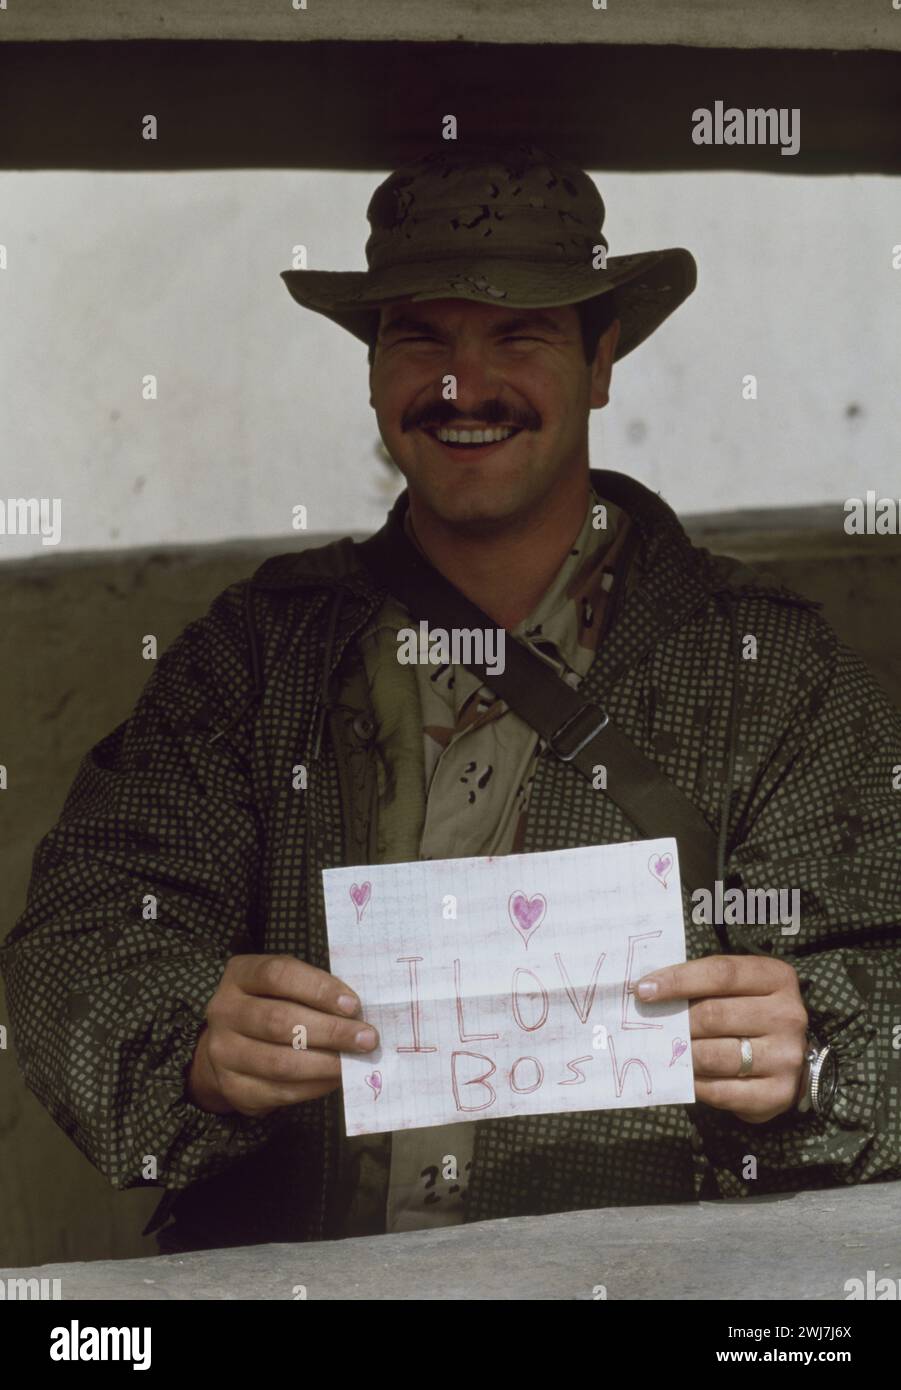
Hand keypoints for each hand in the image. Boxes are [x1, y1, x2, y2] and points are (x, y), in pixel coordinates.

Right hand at [187, 954, 378, 1117]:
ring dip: (325, 1063)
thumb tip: (359, 1013)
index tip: (353, 1005)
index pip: (278, 975)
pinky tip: (335, 1079)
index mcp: (240, 974)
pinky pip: (279, 1091)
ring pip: (279, 1062)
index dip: (318, 989)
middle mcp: (224, 1011)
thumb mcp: (286, 985)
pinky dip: (314, 1087)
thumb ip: (316, 991)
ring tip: (355, 1062)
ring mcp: (223, 1052)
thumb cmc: (273, 1005)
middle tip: (366, 1039)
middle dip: (330, 1031)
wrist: (231, 1047)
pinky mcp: (233, 1088)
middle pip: (279, 1021)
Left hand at [636, 954, 808, 1122]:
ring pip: (713, 1055)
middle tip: (650, 1028)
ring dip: (681, 1054)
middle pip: (713, 1015)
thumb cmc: (747, 1015)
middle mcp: (788, 1015)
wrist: (787, 1060)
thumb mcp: (735, 989)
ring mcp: (786, 1056)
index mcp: (777, 978)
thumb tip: (646, 990)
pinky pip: (720, 1091)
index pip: (721, 973)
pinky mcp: (778, 1094)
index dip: (678, 980)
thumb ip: (700, 984)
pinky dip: (694, 1083)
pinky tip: (683, 1075)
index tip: (643, 990)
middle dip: (675, 1022)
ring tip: (665, 1051)